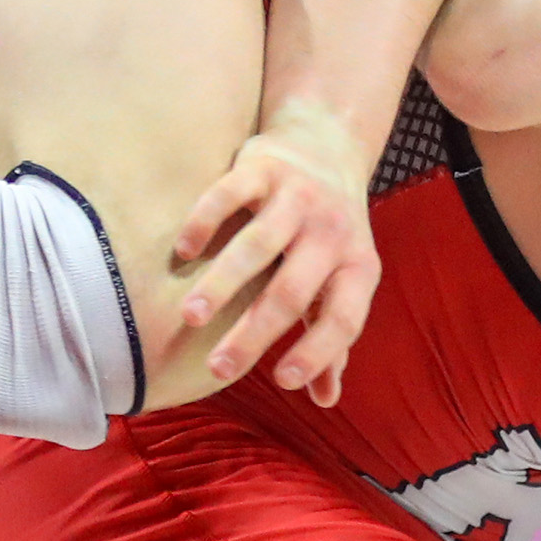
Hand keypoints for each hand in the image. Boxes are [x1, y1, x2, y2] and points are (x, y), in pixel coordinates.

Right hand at [171, 102, 381, 402]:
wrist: (326, 142)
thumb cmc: (328, 233)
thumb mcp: (344, 279)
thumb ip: (331, 336)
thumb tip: (324, 399)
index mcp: (359, 266)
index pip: (345, 318)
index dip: (319, 351)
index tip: (284, 381)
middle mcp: (333, 231)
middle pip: (292, 291)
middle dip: (254, 334)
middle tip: (218, 370)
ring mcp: (298, 195)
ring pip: (258, 245)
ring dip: (222, 284)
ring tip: (190, 317)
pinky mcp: (263, 165)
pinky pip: (228, 194)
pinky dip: (203, 222)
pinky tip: (182, 252)